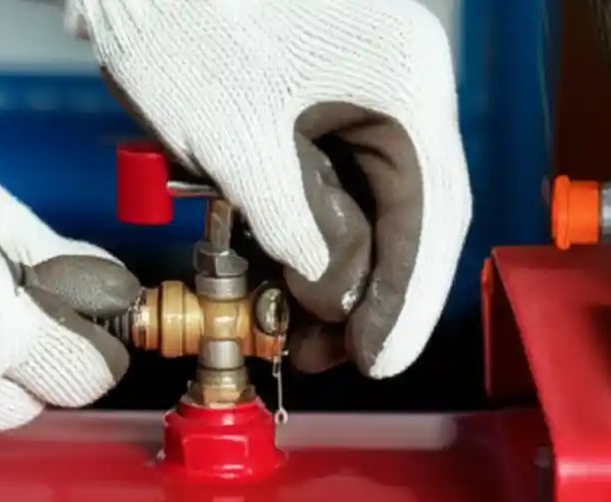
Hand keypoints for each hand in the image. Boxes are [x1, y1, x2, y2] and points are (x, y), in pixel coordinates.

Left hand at [70, 0, 471, 377]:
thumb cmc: (179, 27)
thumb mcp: (237, 143)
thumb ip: (296, 227)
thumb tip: (334, 298)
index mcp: (403, 81)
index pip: (431, 211)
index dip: (406, 299)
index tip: (378, 360)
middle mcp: (399, 82)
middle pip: (407, 212)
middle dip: (366, 293)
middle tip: (324, 354)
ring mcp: (361, 87)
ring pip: (368, 201)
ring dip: (333, 270)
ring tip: (291, 327)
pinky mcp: (320, 97)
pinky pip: (331, 178)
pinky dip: (307, 231)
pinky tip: (279, 274)